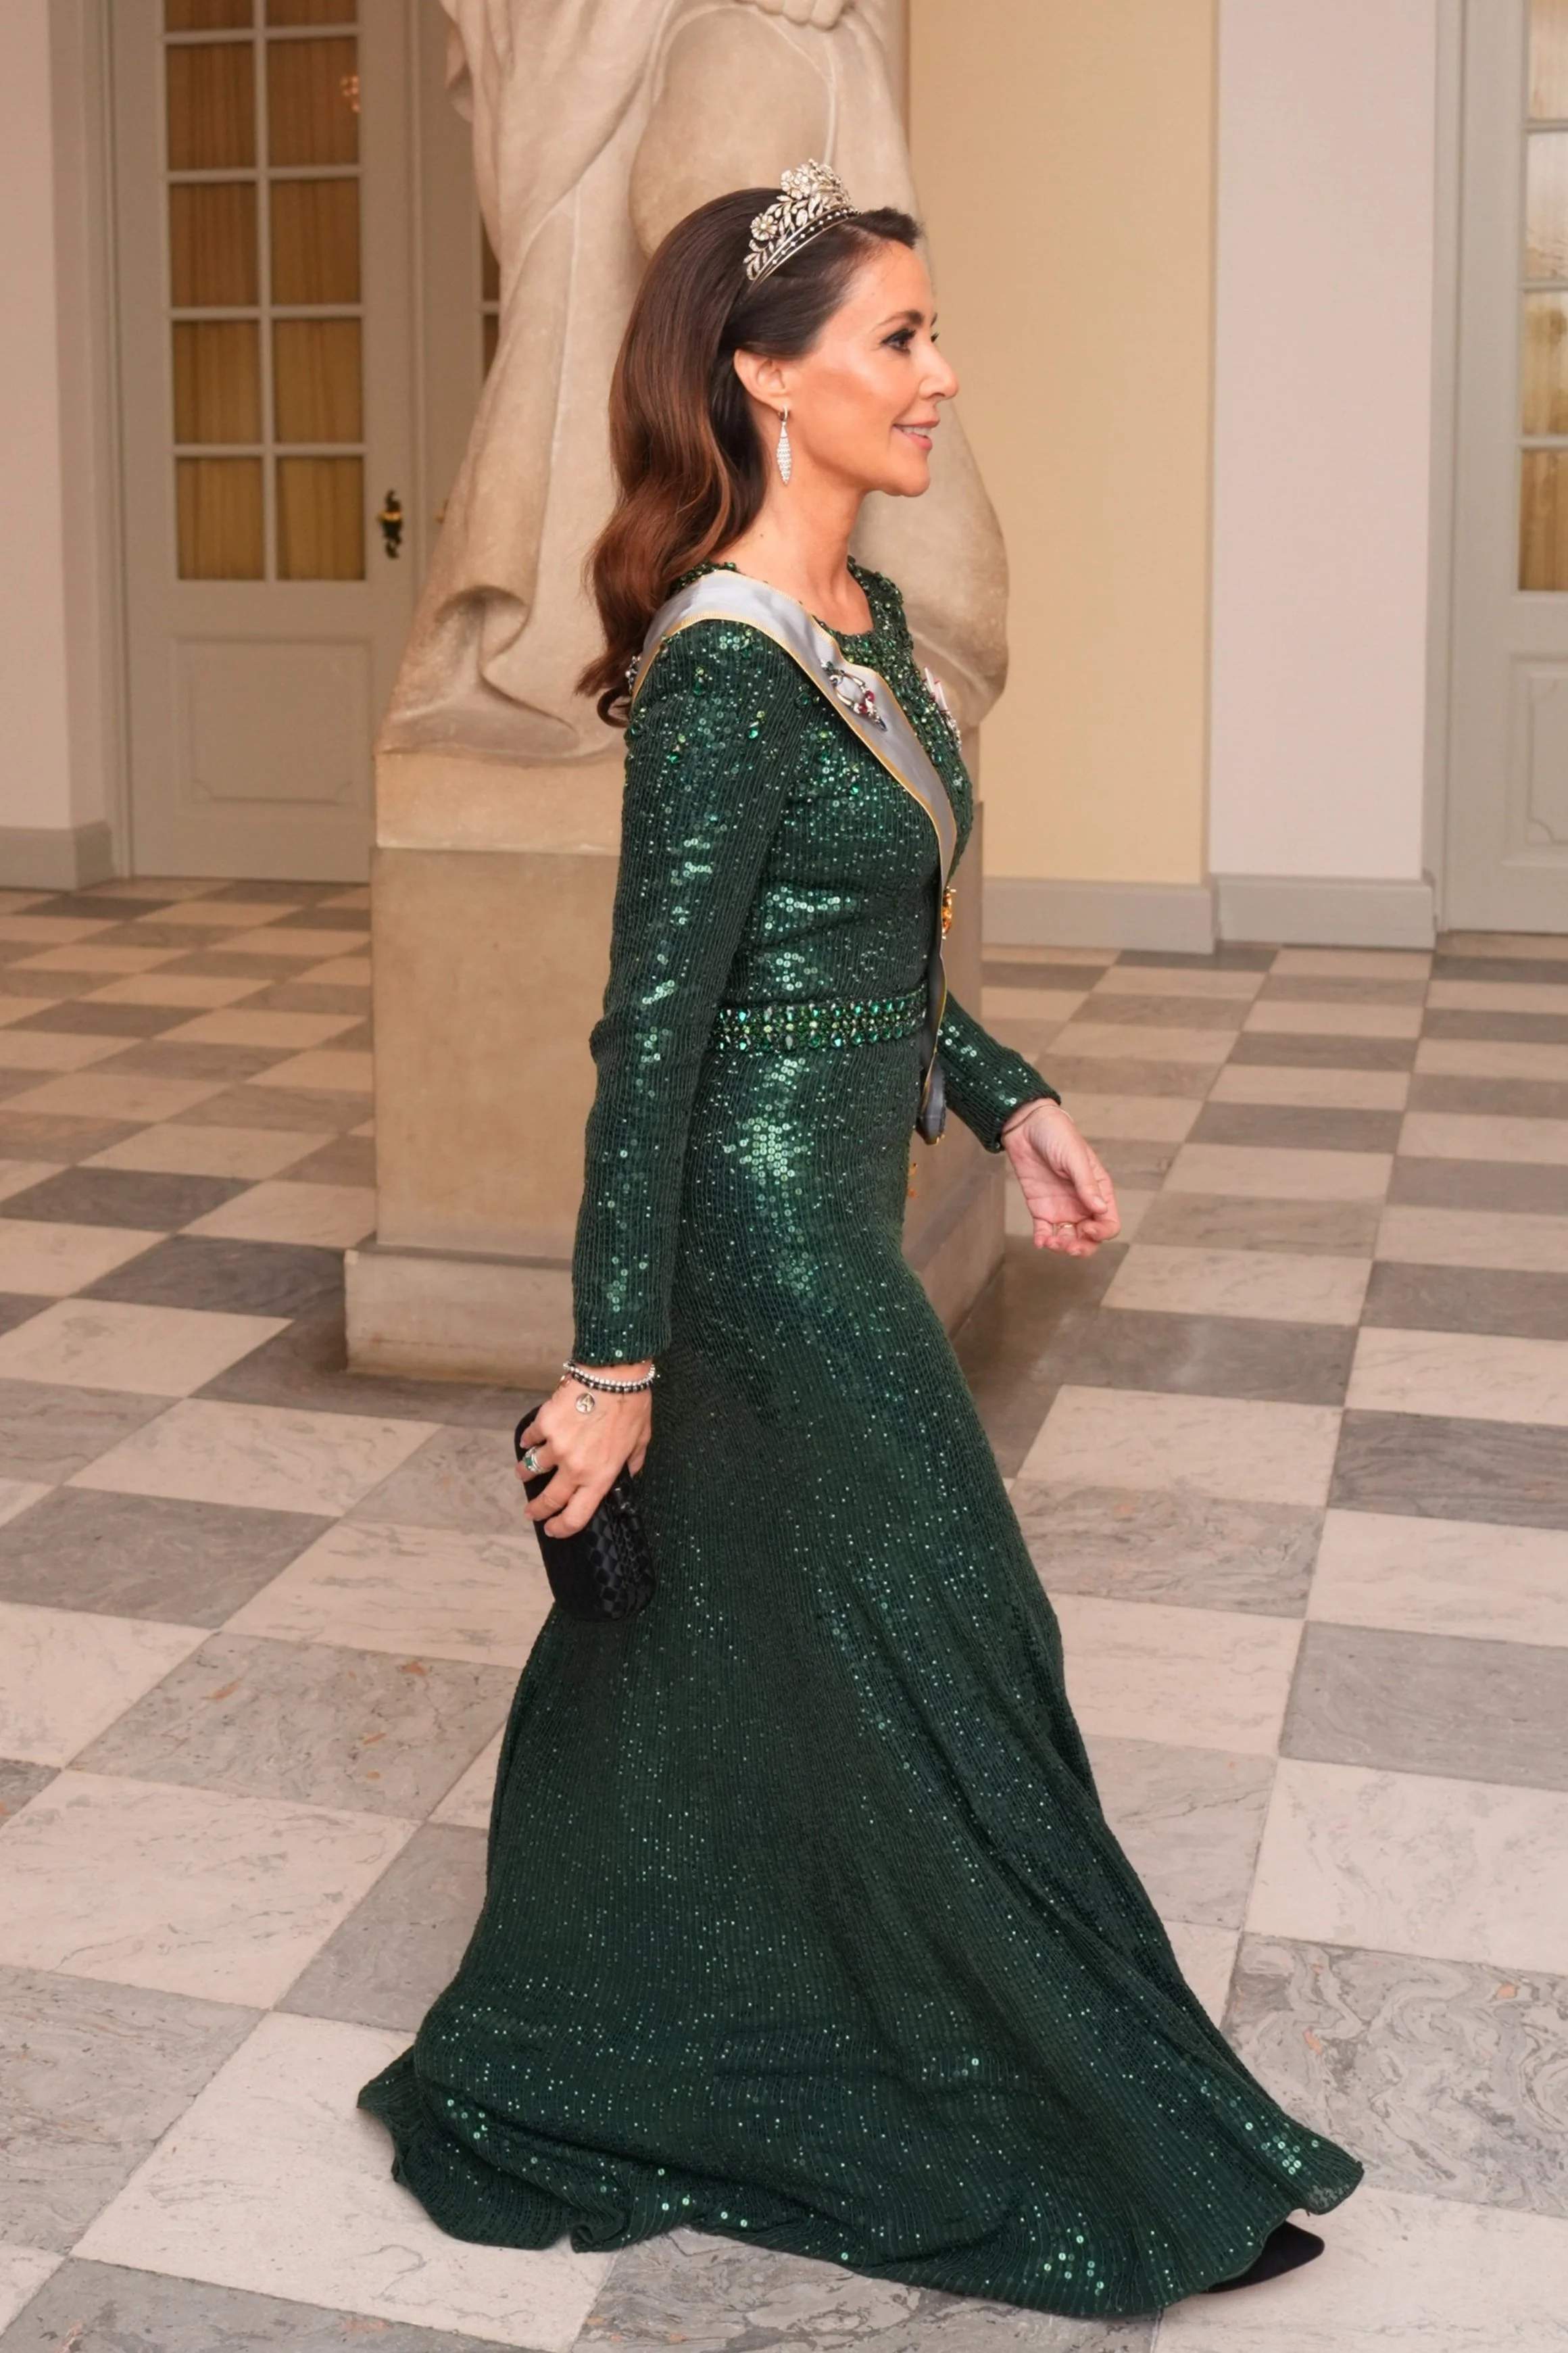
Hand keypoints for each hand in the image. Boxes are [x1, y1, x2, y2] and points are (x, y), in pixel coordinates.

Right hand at [515, 1366, 652, 1537]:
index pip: (576, 1515)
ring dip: (526, 1473)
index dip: (561, 1528)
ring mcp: (556, 1447)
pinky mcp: (545, 1424)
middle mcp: (575, 1467)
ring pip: (532, 1468)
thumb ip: (630, 1464)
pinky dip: (528, 1441)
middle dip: (537, 1509)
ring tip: (524, 1472)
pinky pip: (531, 1438)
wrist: (614, 1375)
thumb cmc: (631, 1406)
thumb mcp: (640, 1442)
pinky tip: (529, 1442)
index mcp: (600, 1477)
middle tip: (531, 1511)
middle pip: (549, 1499)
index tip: (552, 1529)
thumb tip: (624, 1474)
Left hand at [1000, 1100, 1119, 1256]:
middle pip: (1090, 1238)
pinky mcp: (1041, 1208)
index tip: (1087, 1227)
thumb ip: (1087, 1184)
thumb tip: (1100, 1209)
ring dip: (1061, 1247)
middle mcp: (1082, 1204)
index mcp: (1099, 1191)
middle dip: (1082, 1248)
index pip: (1108, 1223)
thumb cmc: (1056, 1135)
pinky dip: (1043, 1239)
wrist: (1026, 1126)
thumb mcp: (1074, 1158)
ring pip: (1068, 1239)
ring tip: (1049, 1242)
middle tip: (1068, 1247)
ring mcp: (1062, 1208)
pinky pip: (1044, 1231)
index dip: (1101, 1232)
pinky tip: (1039, 1241)